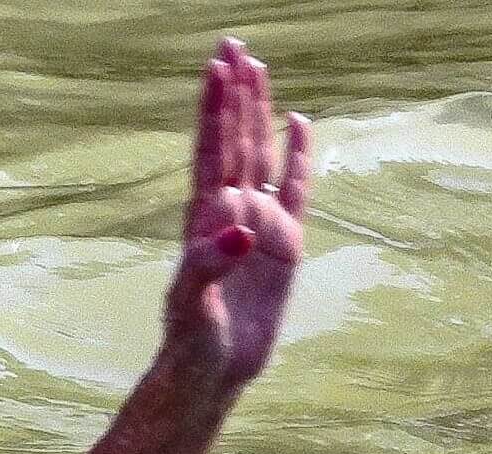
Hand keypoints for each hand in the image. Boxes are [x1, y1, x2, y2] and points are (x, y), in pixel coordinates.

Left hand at [162, 38, 311, 388]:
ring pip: (259, 155)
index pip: (209, 152)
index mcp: (204, 220)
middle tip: (232, 46)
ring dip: (258, 114)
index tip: (216, 68)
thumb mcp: (193, 306)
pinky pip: (294, 188)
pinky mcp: (283, 243)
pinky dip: (297, 155)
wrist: (213, 369)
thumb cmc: (193, 341)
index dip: (213, 110)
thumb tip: (239, 233)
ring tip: (257, 69)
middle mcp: (228, 213)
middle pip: (232, 140)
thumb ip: (209, 267)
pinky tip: (298, 122)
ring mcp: (257, 223)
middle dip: (233, 95)